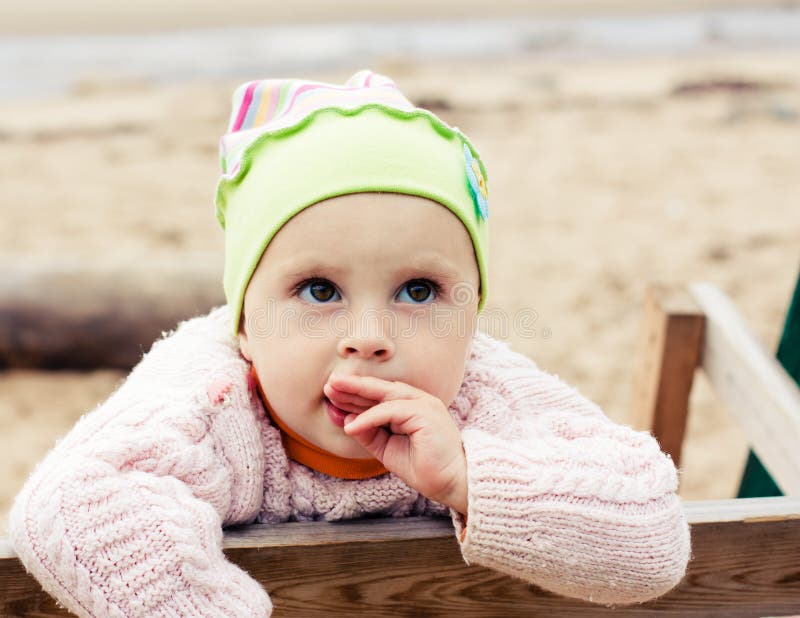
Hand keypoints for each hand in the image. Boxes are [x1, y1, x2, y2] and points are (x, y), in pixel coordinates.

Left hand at [323, 374, 467, 514]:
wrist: (451, 483)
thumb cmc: (424, 467)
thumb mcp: (387, 448)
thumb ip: (370, 433)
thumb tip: (348, 421)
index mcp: (411, 406)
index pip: (378, 396)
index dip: (355, 395)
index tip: (332, 396)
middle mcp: (418, 400)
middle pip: (379, 389)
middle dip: (352, 386)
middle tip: (329, 384)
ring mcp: (423, 404)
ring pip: (384, 394)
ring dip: (357, 393)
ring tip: (333, 393)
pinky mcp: (425, 413)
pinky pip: (390, 411)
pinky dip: (369, 417)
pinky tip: (352, 425)